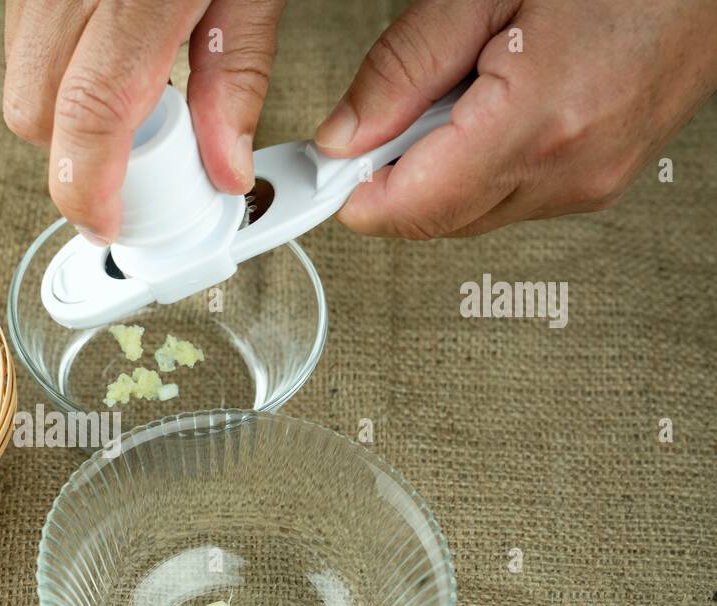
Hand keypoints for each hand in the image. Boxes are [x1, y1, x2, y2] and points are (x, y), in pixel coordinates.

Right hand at [3, 0, 287, 243]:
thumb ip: (240, 72)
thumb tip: (224, 165)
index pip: (87, 112)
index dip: (88, 187)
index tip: (107, 223)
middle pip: (32, 107)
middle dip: (76, 151)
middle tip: (139, 158)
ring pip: (17, 71)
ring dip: (63, 106)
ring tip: (133, 90)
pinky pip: (20, 28)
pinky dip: (56, 59)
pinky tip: (109, 46)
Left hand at [315, 0, 716, 237]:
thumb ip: (402, 71)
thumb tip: (344, 137)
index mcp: (538, 122)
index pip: (409, 208)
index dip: (352, 196)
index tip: (319, 177)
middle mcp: (569, 170)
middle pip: (434, 219)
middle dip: (393, 178)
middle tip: (389, 114)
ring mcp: (591, 183)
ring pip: (470, 215)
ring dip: (442, 170)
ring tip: (467, 89)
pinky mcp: (601, 181)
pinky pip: (512, 199)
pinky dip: (483, 166)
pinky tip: (499, 106)